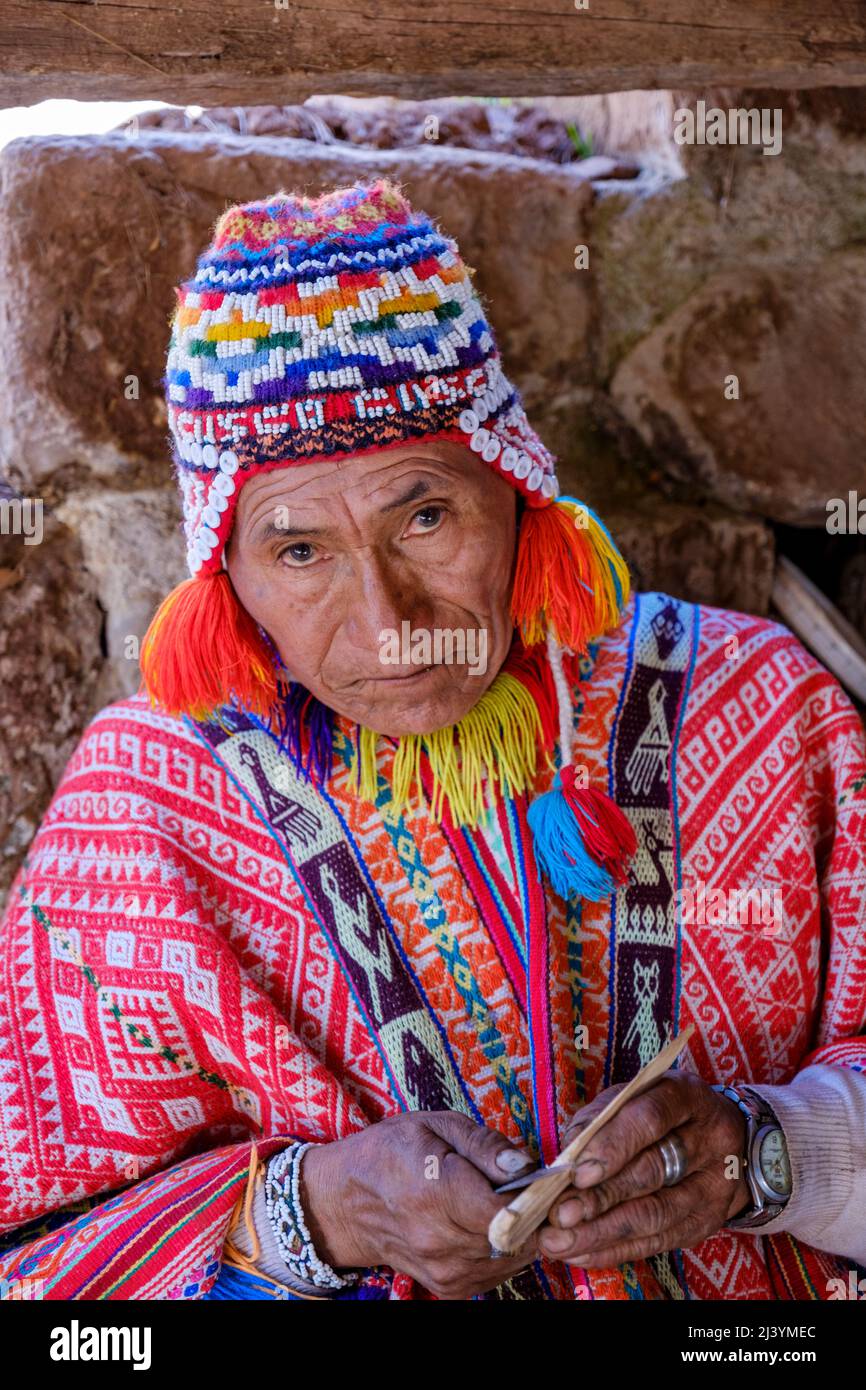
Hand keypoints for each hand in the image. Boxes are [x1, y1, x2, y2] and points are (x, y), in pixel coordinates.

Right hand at [300, 1111, 538, 1298]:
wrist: (345, 1201)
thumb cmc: (390, 1152)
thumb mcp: (435, 1125)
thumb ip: (485, 1145)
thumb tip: (525, 1166)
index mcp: (436, 1194)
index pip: (509, 1210)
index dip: (536, 1194)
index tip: (546, 1177)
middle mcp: (440, 1242)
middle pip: (516, 1235)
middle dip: (535, 1211)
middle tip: (534, 1186)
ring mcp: (444, 1271)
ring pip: (512, 1257)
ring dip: (522, 1232)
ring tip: (510, 1202)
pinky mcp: (448, 1288)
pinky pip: (497, 1272)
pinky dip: (505, 1250)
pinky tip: (490, 1224)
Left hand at [537, 1070, 749, 1267]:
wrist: (724, 1141)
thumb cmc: (662, 1114)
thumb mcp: (636, 1097)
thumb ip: (601, 1119)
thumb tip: (567, 1158)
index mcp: (687, 1097)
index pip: (650, 1119)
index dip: (612, 1146)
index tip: (576, 1172)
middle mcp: (708, 1141)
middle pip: (652, 1172)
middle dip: (600, 1198)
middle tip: (559, 1215)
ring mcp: (712, 1187)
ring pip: (654, 1215)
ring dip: (600, 1232)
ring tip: (559, 1241)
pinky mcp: (705, 1223)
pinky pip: (656, 1243)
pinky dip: (613, 1250)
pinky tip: (580, 1253)